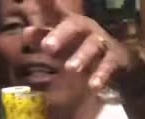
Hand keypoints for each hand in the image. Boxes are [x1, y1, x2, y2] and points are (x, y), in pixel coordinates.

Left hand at [24, 0, 144, 91]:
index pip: (56, 9)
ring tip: (70, 68)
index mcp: (71, 21)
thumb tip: (25, 33)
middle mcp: (86, 28)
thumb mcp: (61, 42)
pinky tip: (93, 85)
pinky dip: (101, 75)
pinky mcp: (116, 57)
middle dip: (61, 35)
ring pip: (93, 46)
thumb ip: (43, 36)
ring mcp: (102, 42)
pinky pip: (109, 65)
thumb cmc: (82, 47)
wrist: (118, 60)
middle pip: (74, 25)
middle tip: (46, 48)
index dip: (46, 1)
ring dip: (82, 56)